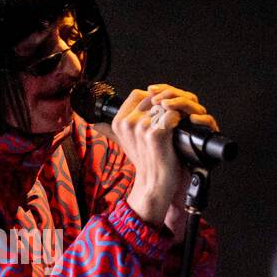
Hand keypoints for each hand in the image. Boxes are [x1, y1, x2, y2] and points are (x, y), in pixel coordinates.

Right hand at [105, 84, 217, 228]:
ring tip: (177, 124)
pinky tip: (179, 129)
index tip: (160, 110)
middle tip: (173, 116)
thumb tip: (97, 124)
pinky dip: (179, 119)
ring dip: (175, 112)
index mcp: (118, 122)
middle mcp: (127, 123)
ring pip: (164, 105)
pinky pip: (172, 114)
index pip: (137, 93)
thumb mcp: (125, 143)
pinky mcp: (155, 134)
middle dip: (167, 104)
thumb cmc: (145, 161)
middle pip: (152, 97)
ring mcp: (141, 128)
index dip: (153, 98)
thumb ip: (111, 130)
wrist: (155, 183)